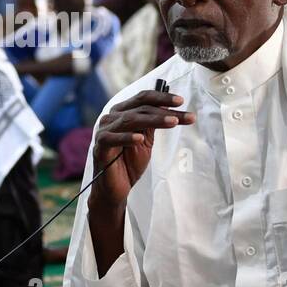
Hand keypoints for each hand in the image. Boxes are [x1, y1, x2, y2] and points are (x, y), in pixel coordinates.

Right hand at [89, 89, 193, 208]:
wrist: (116, 189)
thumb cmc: (129, 162)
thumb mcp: (145, 140)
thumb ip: (152, 124)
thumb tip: (169, 108)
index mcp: (122, 112)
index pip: (143, 98)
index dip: (162, 98)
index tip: (181, 101)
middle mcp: (112, 117)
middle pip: (140, 108)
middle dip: (165, 111)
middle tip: (186, 116)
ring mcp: (104, 131)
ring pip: (130, 120)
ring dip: (154, 120)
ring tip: (173, 123)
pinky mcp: (99, 146)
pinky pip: (112, 139)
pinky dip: (127, 138)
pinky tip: (140, 139)